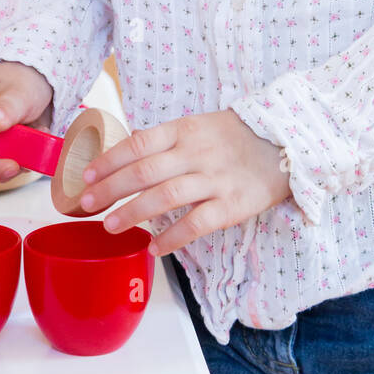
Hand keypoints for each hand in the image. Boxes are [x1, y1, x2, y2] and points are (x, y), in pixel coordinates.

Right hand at [0, 61, 53, 187]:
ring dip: (3, 174)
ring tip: (27, 158)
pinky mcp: (3, 156)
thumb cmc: (21, 80)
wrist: (40, 83)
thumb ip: (6, 105)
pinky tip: (37, 147)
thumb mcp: (19, 89)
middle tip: (12, 166)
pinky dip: (23, 166)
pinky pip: (6, 172)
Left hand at [77, 109, 291, 256]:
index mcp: (185, 130)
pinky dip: (173, 237)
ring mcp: (215, 179)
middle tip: (86, 204)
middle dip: (111, 188)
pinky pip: (197, 223)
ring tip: (111, 227)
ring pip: (166, 196)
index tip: (86, 175)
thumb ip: (167, 139)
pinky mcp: (232, 204)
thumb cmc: (237, 137)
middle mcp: (196, 153)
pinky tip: (154, 247)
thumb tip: (130, 147)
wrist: (287, 144)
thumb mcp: (200, 125)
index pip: (138, 143)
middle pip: (145, 170)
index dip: (109, 160)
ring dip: (133, 212)